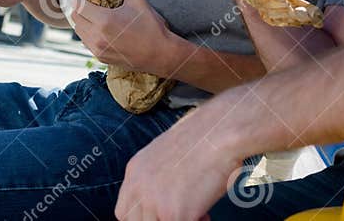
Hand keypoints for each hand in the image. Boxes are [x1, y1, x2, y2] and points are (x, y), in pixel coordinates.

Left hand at [71, 0, 175, 73]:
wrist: (160, 54)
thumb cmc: (152, 29)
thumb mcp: (138, 1)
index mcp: (105, 21)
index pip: (79, 5)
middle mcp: (98, 36)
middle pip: (75, 18)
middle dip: (79, 7)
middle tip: (87, 1)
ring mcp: (98, 48)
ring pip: (79, 31)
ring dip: (82, 20)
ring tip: (92, 14)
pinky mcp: (101, 57)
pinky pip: (86, 42)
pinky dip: (87, 33)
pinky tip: (98, 27)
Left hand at [115, 106, 242, 219]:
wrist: (220, 132)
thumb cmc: (203, 140)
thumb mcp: (166, 155)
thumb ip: (155, 179)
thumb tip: (163, 199)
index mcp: (134, 172)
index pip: (123, 212)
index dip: (141, 218)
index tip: (159, 216)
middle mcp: (138, 187)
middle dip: (160, 219)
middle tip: (180, 214)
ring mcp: (154, 202)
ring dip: (179, 220)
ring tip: (197, 212)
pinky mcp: (172, 213)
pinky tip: (205, 213)